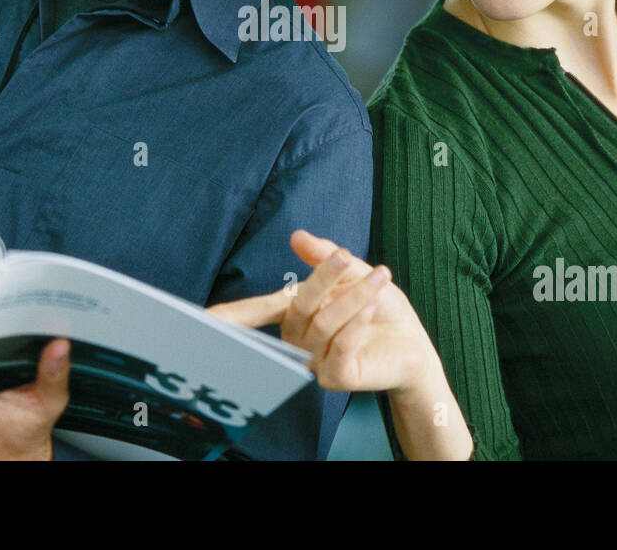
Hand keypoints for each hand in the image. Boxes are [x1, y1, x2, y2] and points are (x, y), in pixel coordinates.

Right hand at [207, 230, 440, 394]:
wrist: (411, 342)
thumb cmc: (379, 308)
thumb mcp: (353, 273)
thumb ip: (324, 257)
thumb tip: (296, 237)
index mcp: (294, 315)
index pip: (257, 312)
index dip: (232, 315)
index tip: (205, 318)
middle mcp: (297, 341)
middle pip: (298, 308)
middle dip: (322, 279)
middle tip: (344, 256)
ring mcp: (314, 362)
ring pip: (323, 325)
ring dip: (353, 297)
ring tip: (379, 276)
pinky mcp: (335, 378)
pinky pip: (339, 348)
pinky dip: (357, 323)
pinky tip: (373, 307)